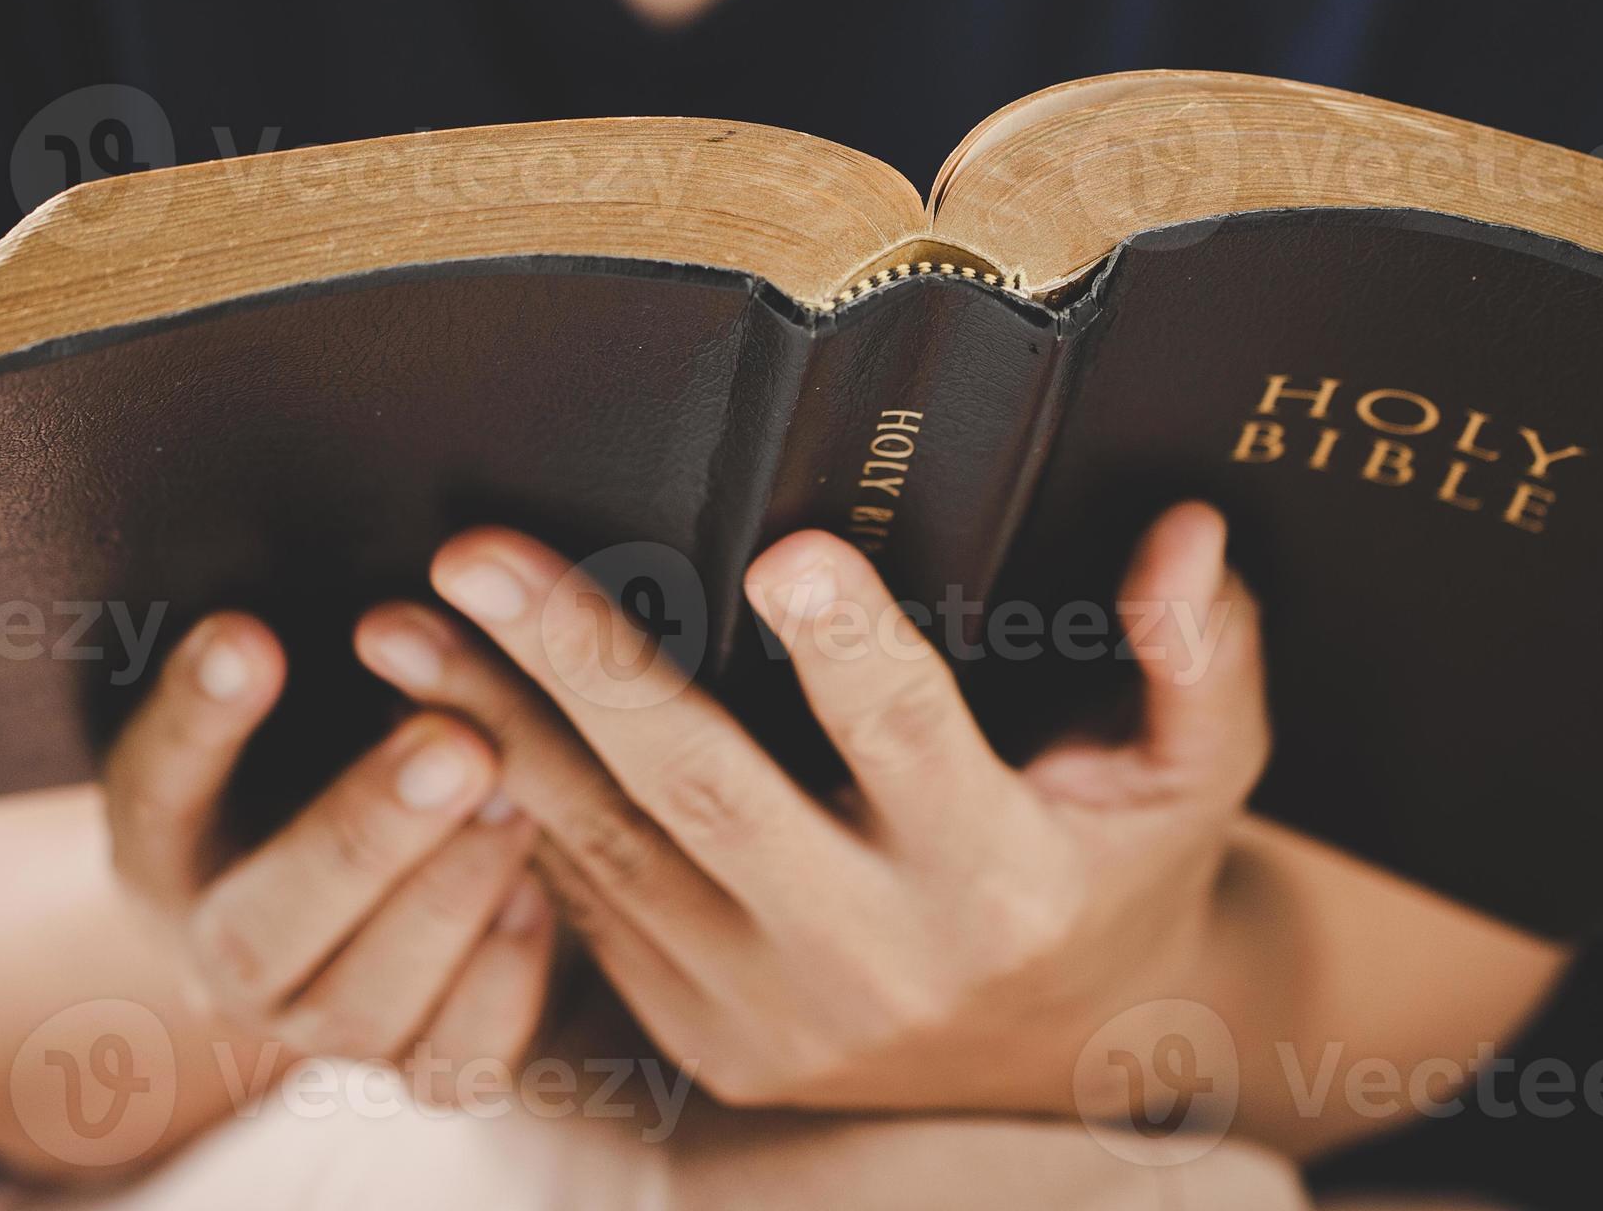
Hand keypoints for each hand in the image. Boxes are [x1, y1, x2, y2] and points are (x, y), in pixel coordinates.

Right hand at [102, 612, 557, 1093]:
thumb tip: (375, 579)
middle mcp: (224, 954)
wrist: (358, 883)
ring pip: (358, 1006)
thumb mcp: (295, 688)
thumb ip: (308, 646)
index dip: (199, 718)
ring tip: (517, 801)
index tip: (248, 637)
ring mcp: (317, 1028)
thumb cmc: (330, 735)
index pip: (156, 786)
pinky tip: (542, 897)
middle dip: (362, 832)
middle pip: (262, 926)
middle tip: (454, 743)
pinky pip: (453, 1066)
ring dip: (444, 899)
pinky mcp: (418, 1071)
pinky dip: (500, 985)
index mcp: (165, 839)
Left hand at [348, 503, 1266, 1114]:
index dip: (856, 654)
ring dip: (494, 729)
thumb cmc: (1121, 874)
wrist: (1059, 1069)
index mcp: (1003, 880)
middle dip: (584, 666)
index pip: (919, 749)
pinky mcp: (696, 1033)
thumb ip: (1202, 659)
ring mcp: (769, 1007)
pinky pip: (589, 909)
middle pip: (710, 792)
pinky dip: (509, 809)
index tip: (787, 552)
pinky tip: (435, 721)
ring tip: (400, 623)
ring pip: (612, 849)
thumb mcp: (1199, 779)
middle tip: (480, 552)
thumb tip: (1189, 533)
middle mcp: (875, 955)